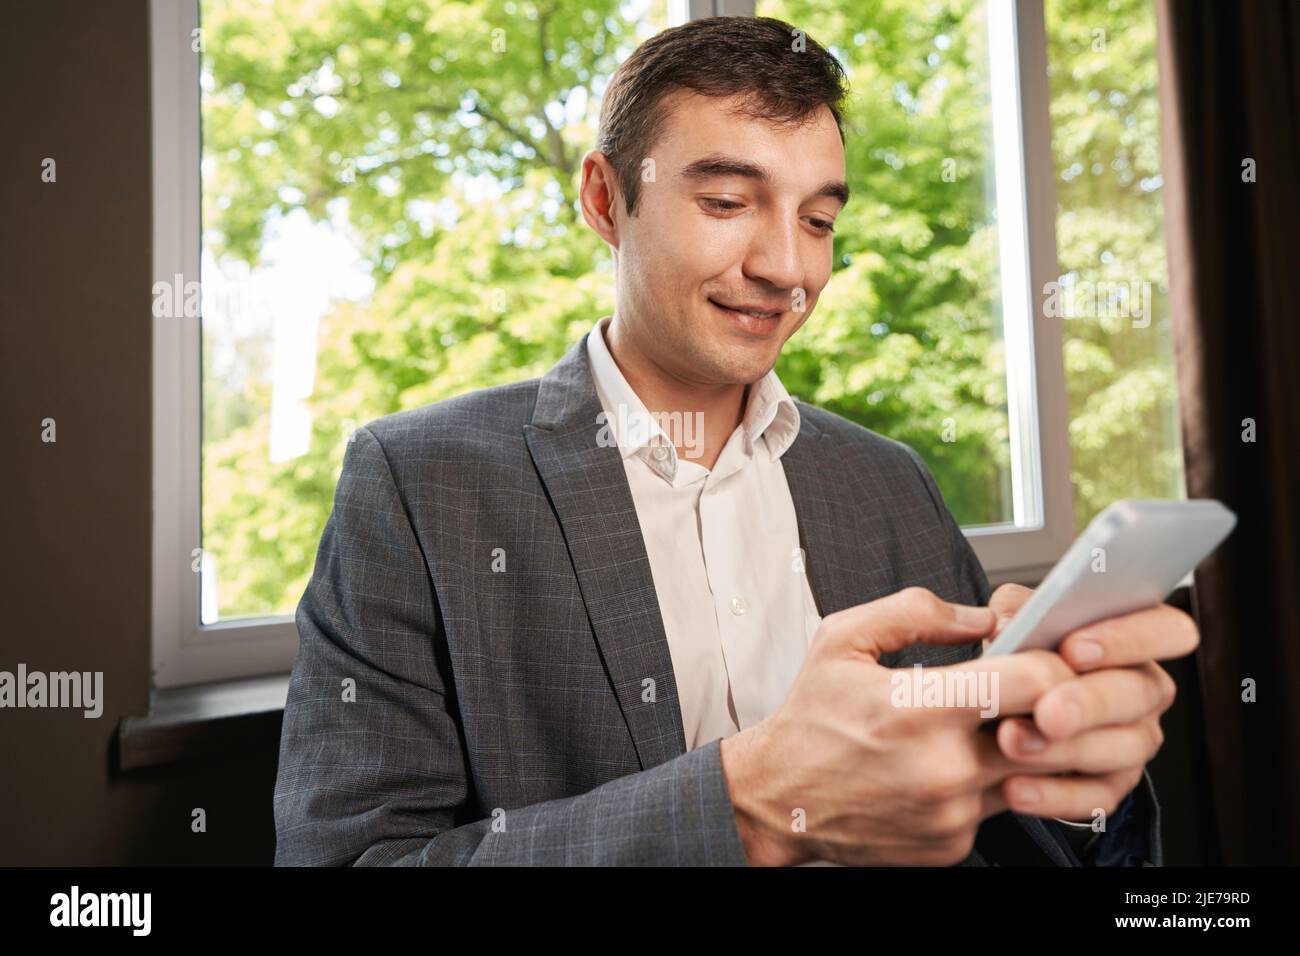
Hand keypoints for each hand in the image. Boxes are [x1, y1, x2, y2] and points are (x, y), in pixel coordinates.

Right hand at [720, 587, 1078, 865]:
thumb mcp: (842, 640)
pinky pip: (998, 806)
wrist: (776, 799)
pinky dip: (988, 782)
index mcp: (918, 708)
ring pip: (1034, 772)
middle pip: (1052, 731)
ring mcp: (952, 813)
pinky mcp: (952, 843)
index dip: (1051, 659)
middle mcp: (944, 768)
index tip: (1039, 651)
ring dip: (1025, 744)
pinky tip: (953, 763)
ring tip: (990, 722)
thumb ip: (915, 612)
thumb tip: (980, 617)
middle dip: (1052, 703)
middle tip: (1032, 687)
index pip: (1035, 682)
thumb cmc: (809, 720)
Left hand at [983, 583, 1195, 824]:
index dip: (1129, 639)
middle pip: (1140, 694)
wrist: (1002, 706)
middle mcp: (1146, 689)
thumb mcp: (1013, 617)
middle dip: (1090, 703)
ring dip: (1063, 750)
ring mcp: (1135, 739)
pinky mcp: (1112, 784)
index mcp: (1136, 636)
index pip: (1169, 630)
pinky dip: (1052, 796)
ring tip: (1012, 742)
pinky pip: (1095, 798)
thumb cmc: (1020, 649)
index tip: (1075, 650)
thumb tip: (1010, 624)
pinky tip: (1013, 788)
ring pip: (1120, 750)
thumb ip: (1015, 610)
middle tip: (1047, 711)